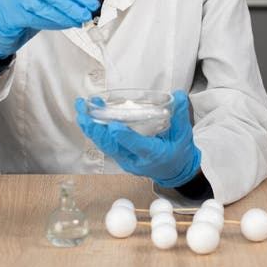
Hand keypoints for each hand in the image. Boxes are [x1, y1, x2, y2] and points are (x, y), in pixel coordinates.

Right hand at [0, 0, 98, 58]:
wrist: (0, 25)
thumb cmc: (24, 10)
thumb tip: (84, 5)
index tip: (90, 2)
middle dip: (70, 4)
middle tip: (85, 13)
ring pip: (40, 5)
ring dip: (61, 15)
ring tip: (76, 21)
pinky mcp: (9, 12)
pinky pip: (32, 18)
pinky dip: (49, 23)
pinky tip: (61, 25)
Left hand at [75, 90, 200, 188]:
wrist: (174, 171)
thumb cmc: (179, 152)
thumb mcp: (183, 135)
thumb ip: (180, 116)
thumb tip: (179, 94)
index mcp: (153, 155)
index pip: (136, 145)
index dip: (124, 136)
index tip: (113, 125)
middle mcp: (135, 160)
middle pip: (111, 147)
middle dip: (95, 130)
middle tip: (84, 111)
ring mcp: (126, 160)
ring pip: (104, 145)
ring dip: (91, 128)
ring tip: (82, 109)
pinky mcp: (121, 157)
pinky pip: (105, 144)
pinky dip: (96, 130)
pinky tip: (90, 115)